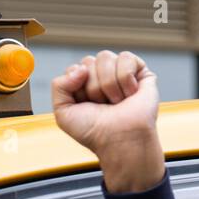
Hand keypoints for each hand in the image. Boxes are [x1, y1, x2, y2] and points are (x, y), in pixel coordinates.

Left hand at [51, 50, 164, 192]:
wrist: (119, 141)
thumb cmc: (94, 132)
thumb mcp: (63, 113)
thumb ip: (58, 86)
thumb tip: (81, 68)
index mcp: (84, 85)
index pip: (74, 69)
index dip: (78, 88)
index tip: (87, 107)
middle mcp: (102, 76)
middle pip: (88, 61)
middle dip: (93, 87)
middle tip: (104, 106)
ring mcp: (120, 72)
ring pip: (105, 57)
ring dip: (108, 85)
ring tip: (117, 102)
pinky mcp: (140, 71)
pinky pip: (126, 57)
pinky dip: (125, 78)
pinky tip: (130, 93)